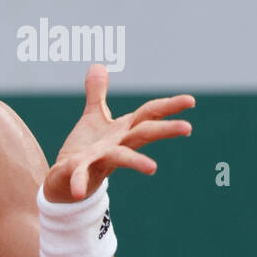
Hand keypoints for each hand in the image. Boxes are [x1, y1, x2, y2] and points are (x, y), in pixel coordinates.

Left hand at [43, 63, 193, 202]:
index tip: (191, 100)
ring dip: (136, 161)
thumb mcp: (93, 118)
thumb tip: (98, 65)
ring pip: (121, 157)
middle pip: (144, 134)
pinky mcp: (78, 172)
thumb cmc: (86, 148)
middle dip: (164, 129)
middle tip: (188, 128)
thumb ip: (97, 94)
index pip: (149, 114)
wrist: (66, 181)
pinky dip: (79, 182)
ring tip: (153, 168)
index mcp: (122, 130)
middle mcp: (116, 145)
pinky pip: (79, 176)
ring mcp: (100, 159)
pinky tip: (78, 192)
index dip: (169, 106)